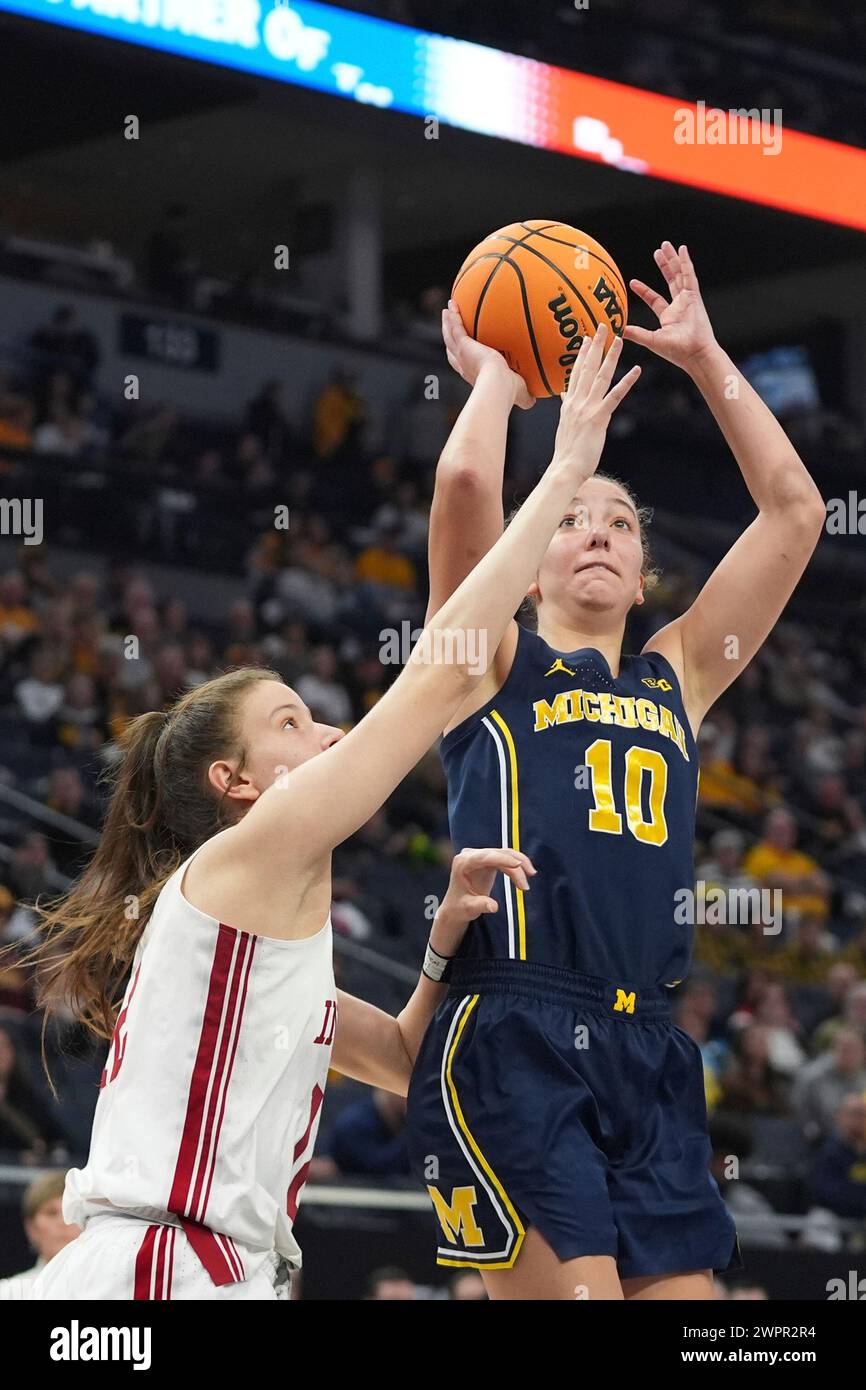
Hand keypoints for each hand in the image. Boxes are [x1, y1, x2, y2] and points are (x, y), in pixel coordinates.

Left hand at [431, 847, 536, 950]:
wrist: (456, 907)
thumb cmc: (459, 908)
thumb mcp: (468, 909)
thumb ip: (480, 905)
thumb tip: (494, 907)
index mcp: (462, 863)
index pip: (485, 857)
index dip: (502, 859)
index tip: (518, 864)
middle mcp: (470, 855)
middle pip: (498, 854)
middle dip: (515, 867)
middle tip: (525, 887)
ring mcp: (479, 855)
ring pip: (505, 853)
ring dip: (520, 864)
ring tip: (530, 877)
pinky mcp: (487, 859)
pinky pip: (506, 857)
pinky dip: (517, 865)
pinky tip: (526, 873)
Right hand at [443, 301, 534, 410]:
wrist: (499, 385)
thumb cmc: (508, 392)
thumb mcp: (517, 392)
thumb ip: (524, 395)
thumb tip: (534, 401)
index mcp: (472, 373)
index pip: (462, 362)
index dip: (460, 355)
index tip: (461, 346)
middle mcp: (464, 364)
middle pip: (451, 347)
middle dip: (449, 335)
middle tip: (449, 324)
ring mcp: (462, 354)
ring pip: (450, 335)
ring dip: (447, 323)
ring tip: (447, 310)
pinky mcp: (464, 345)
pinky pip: (456, 327)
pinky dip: (452, 317)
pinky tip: (452, 305)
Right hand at [549, 324, 640, 483]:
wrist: (565, 468)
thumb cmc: (567, 451)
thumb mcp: (564, 424)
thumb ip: (566, 406)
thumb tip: (564, 394)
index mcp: (569, 402)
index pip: (576, 372)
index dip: (582, 354)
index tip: (586, 338)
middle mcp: (577, 401)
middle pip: (587, 367)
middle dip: (595, 346)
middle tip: (603, 326)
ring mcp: (587, 408)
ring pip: (601, 377)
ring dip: (611, 357)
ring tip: (620, 340)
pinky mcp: (598, 418)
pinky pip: (615, 396)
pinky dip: (626, 382)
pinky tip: (636, 370)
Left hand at [624, 242, 716, 370]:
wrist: (695, 353)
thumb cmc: (678, 352)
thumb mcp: (652, 341)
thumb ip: (637, 334)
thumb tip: (618, 331)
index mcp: (669, 317)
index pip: (655, 299)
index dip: (644, 291)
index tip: (632, 282)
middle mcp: (679, 306)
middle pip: (670, 280)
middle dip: (664, 266)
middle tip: (657, 252)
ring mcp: (688, 300)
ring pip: (679, 274)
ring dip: (672, 260)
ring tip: (665, 245)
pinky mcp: (695, 296)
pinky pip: (689, 275)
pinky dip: (686, 262)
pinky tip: (682, 250)